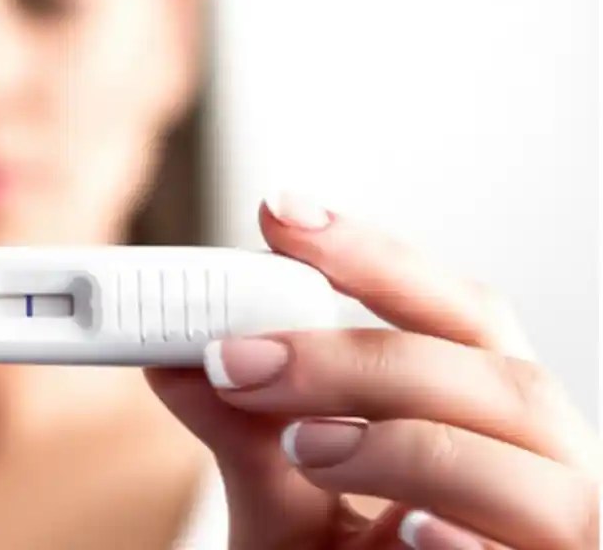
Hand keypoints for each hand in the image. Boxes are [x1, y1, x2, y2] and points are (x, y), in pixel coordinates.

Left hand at [147, 196, 599, 548]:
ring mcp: (561, 532)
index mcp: (484, 415)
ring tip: (303, 445)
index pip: (452, 311)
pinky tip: (412, 534)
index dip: (373, 256)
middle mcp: (542, 464)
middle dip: (359, 355)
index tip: (277, 215)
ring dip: (406, 443)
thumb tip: (172, 359)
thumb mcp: (286, 509)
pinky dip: (471, 539)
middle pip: (491, 374)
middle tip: (237, 356)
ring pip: (534, 467)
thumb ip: (246, 437)